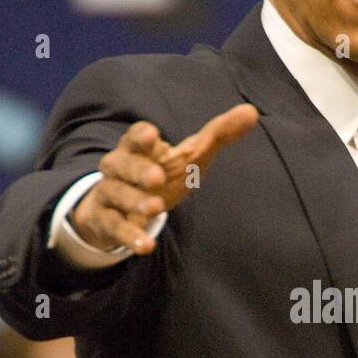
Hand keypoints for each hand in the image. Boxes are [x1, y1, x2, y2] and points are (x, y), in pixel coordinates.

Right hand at [71, 105, 259, 253]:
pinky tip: (146, 245)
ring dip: (135, 201)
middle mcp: (118, 166)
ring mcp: (109, 193)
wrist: (121, 207)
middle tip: (158, 178)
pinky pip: (115, 227)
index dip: (142, 136)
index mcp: (137, 146)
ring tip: (156, 209)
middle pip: (122, 163)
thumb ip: (218, 134)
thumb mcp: (190, 155)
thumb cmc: (160, 173)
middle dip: (138, 170)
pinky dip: (129, 236)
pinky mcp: (106, 220)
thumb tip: (251, 111)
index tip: (152, 137)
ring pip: (116, 193)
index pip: (135, 136)